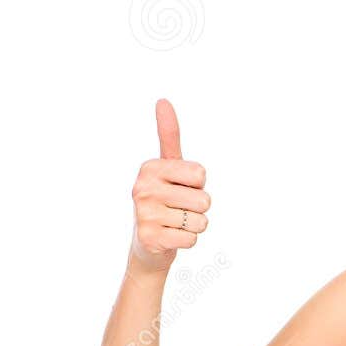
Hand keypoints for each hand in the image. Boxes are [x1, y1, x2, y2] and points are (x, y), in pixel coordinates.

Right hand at [129, 98, 211, 272]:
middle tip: (178, 210)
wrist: (147, 245)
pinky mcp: (150, 238)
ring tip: (175, 224)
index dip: (198, 184)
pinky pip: (191, 239)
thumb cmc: (163, 200)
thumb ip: (168, 136)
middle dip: (198, 208)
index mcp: (149, 168)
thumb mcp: (167, 167)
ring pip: (200, 221)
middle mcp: (142, 188)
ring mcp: (144, 214)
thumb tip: (162, 100)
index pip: (200, 173)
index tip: (179, 188)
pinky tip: (171, 238)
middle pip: (203, 199)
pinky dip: (187, 241)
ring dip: (193, 226)